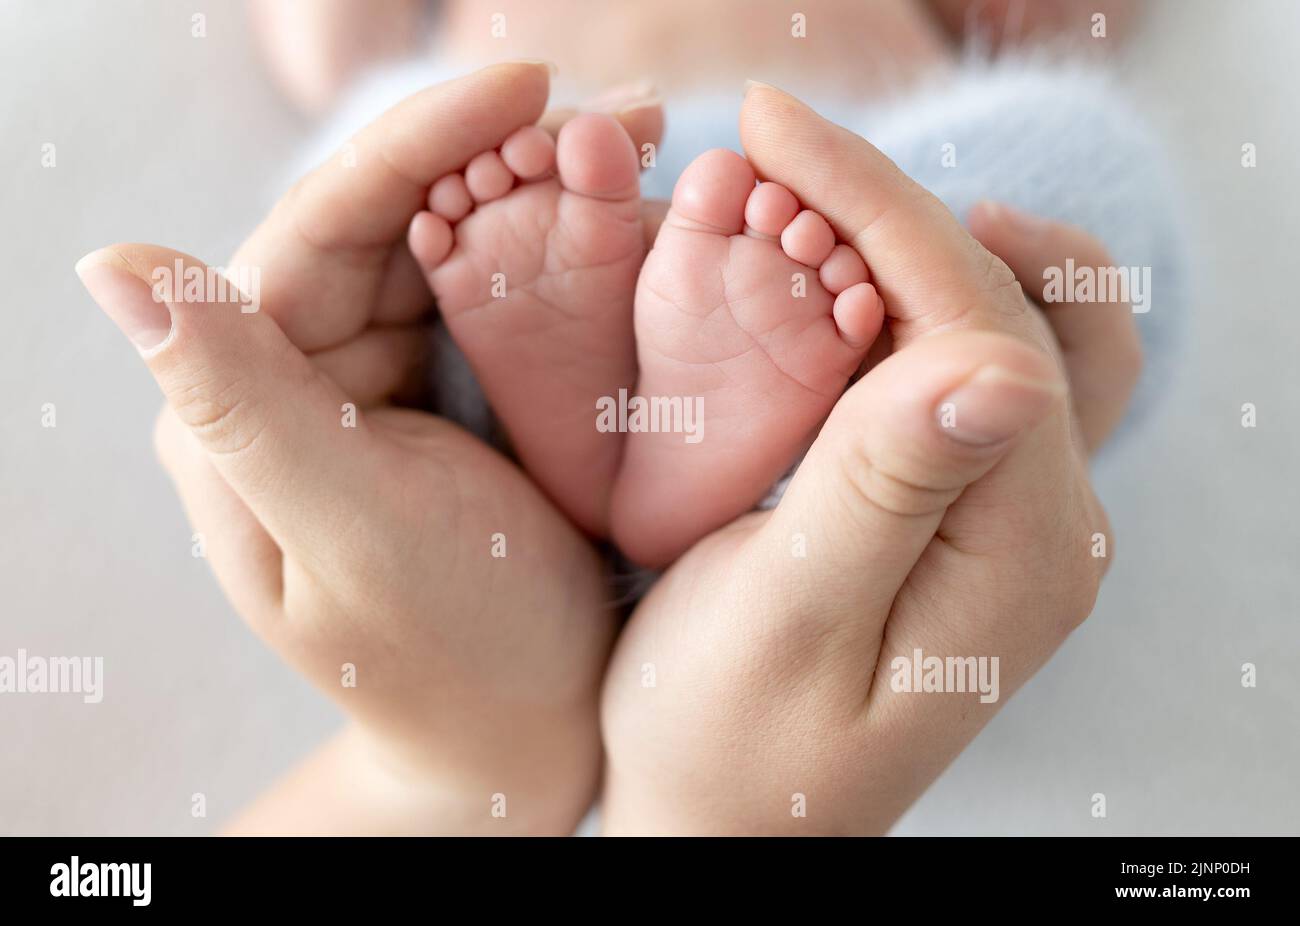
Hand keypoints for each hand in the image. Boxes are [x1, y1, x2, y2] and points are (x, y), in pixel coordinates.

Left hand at [78, 63, 615, 833]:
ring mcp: (373, 384)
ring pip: (446, 246)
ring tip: (632, 142)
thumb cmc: (451, 652)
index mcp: (247, 408)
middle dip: (497, 158)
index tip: (523, 84)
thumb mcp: (352, 532)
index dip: (415, 145)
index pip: (317, 235)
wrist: (530, 731)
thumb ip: (244, 405)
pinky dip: (558, 248)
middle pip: (387, 224)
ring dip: (535, 189)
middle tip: (618, 116)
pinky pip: (493, 295)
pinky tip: (622, 209)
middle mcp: (297, 380)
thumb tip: (109, 259)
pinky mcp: (442, 396)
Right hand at [599, 83, 1140, 833]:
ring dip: (915, 249)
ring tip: (811, 213)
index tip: (770, 125)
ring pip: (1012, 326)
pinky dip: (911, 305)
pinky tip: (843, 292)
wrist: (728, 828)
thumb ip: (887, 490)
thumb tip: (994, 360)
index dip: (876, 205)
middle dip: (889, 211)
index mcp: (1020, 551)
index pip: (973, 321)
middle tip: (772, 159)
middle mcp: (1048, 526)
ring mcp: (1014, 517)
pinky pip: (969, 373)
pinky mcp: (965, 513)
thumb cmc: (729, 747)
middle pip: (1008, 306)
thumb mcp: (787, 621)